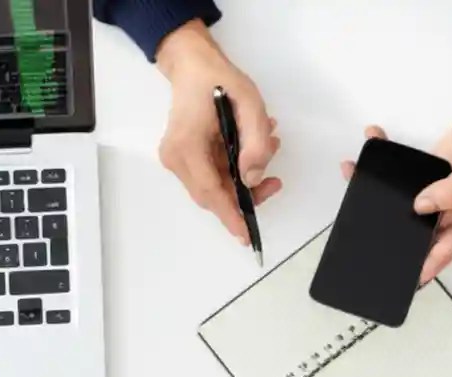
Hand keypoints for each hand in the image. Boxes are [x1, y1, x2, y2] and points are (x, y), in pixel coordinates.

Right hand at [156, 20, 281, 244]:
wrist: (193, 65)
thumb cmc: (218, 79)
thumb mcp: (248, 103)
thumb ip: (255, 142)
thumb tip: (254, 178)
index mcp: (186, 146)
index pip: (209, 191)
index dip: (230, 215)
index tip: (246, 235)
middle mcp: (176, 158)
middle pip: (211, 194)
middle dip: (244, 196)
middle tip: (275, 182)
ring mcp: (177, 159)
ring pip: (213, 187)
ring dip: (242, 180)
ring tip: (268, 150)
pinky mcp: (184, 157)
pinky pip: (211, 174)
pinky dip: (234, 170)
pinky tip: (252, 151)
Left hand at [342, 71, 451, 282]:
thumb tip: (421, 206)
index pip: (444, 250)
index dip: (426, 266)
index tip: (405, 279)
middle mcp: (447, 212)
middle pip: (418, 232)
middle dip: (393, 234)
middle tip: (364, 236)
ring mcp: (433, 196)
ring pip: (404, 206)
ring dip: (379, 197)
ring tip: (353, 184)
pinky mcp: (423, 179)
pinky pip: (400, 180)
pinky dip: (382, 169)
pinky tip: (364, 157)